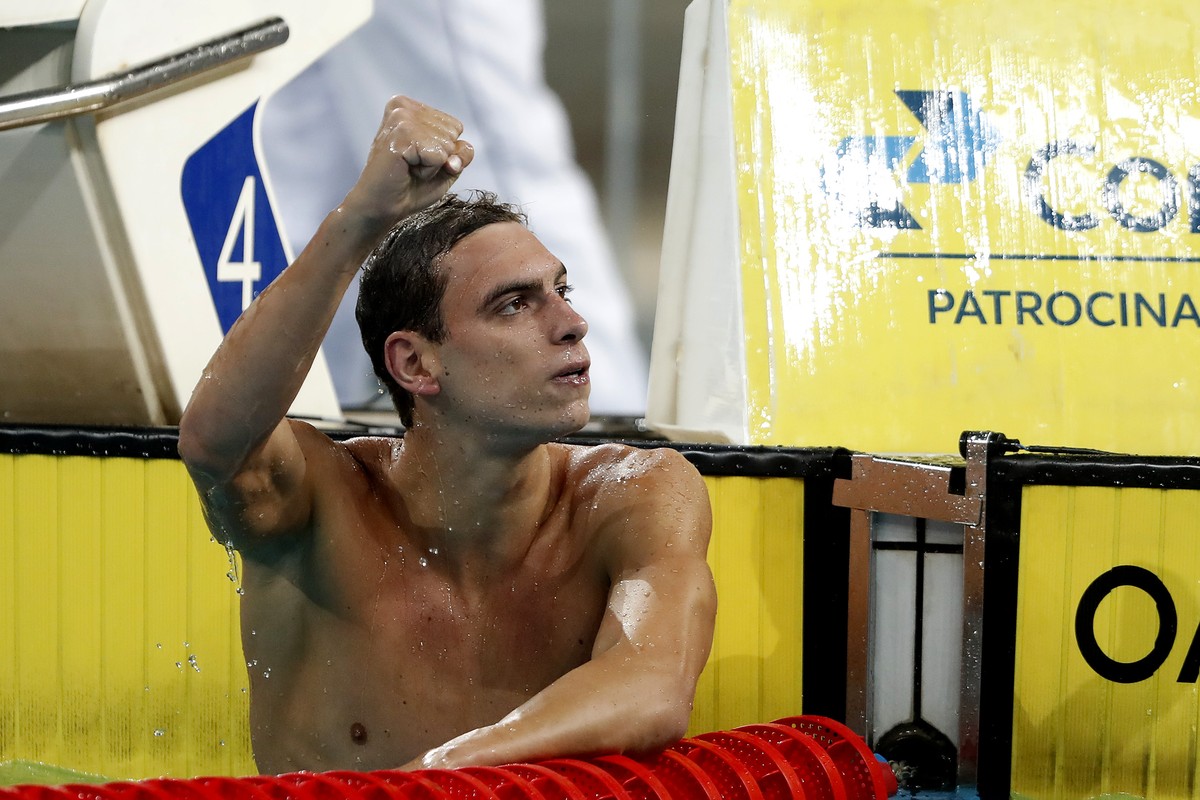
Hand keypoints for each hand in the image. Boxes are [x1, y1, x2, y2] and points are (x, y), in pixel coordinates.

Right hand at [341, 95, 474, 228]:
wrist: (382, 207)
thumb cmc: (410, 187)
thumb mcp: (445, 166)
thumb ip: (461, 153)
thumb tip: (459, 152)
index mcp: (410, 107)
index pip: (455, 126)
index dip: (443, 151)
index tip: (416, 159)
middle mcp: (403, 106)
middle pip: (454, 133)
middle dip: (438, 158)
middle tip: (411, 166)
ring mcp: (401, 118)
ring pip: (447, 144)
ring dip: (432, 166)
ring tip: (407, 168)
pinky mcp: (403, 134)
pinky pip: (439, 156)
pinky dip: (428, 172)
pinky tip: (406, 171)